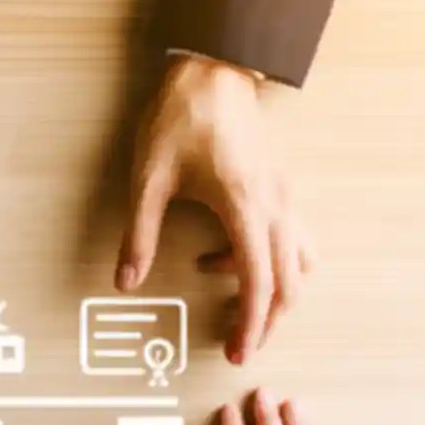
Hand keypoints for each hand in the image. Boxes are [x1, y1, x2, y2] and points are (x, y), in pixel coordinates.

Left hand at [117, 56, 315, 364]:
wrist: (211, 72)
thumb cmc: (181, 119)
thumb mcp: (148, 180)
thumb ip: (139, 235)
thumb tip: (125, 281)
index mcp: (246, 206)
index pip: (259, 282)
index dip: (251, 324)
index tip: (239, 352)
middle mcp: (276, 205)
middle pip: (289, 282)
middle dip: (267, 320)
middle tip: (240, 345)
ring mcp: (285, 195)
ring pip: (298, 262)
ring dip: (274, 291)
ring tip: (236, 305)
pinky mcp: (282, 187)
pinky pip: (290, 237)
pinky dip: (270, 260)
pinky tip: (227, 255)